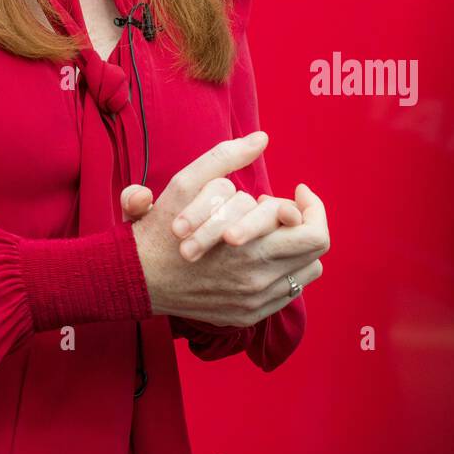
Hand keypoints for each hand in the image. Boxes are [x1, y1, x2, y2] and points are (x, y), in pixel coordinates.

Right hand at [127, 140, 328, 325]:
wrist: (137, 277)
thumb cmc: (162, 227)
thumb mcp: (187, 184)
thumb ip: (226, 157)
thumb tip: (263, 138)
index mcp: (251, 248)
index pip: (314, 232)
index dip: (311, 206)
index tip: (296, 190)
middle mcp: (258, 280)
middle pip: (315, 252)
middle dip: (307, 222)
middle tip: (285, 208)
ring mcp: (254, 302)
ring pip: (305, 271)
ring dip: (295, 246)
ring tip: (270, 230)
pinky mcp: (247, 315)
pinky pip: (287, 292)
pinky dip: (282, 269)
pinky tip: (261, 252)